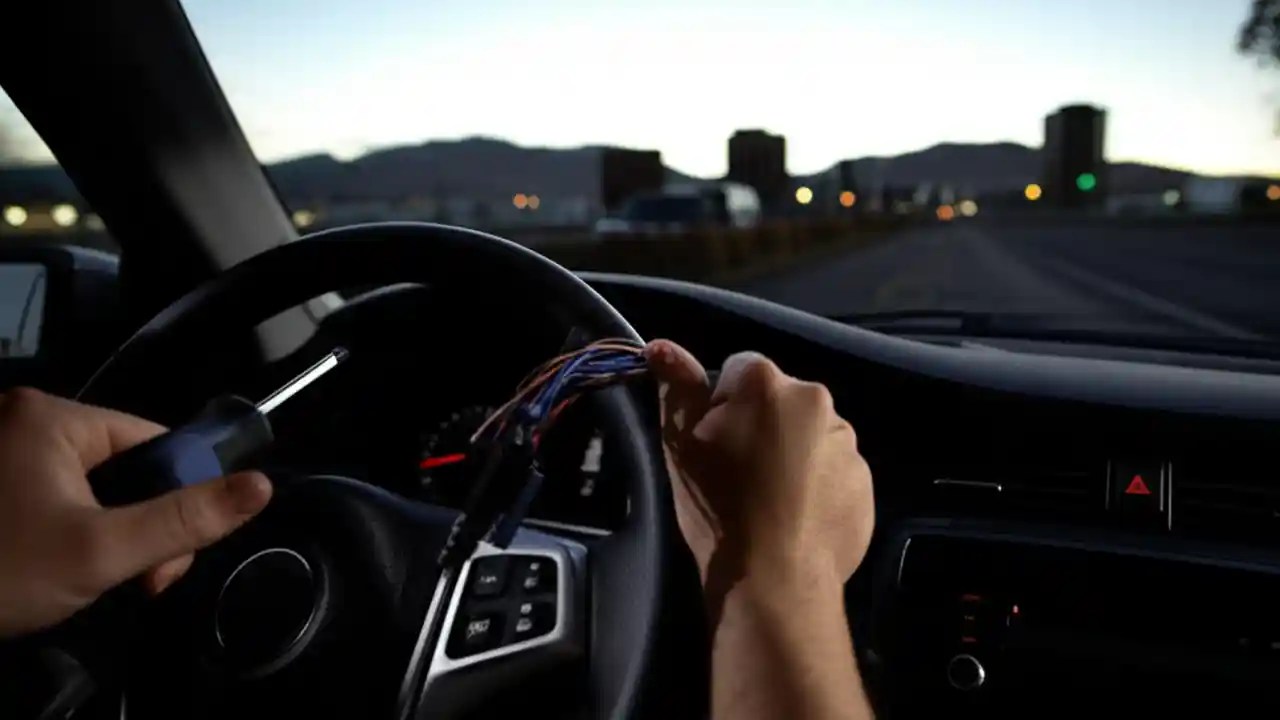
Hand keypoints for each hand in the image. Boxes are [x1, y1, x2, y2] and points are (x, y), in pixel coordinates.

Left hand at [0, 388, 271, 637]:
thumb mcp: (100, 552)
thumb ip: (184, 519)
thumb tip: (260, 486)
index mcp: (50, 414)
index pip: (154, 442)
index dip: (175, 500)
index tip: (163, 559)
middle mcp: (21, 418)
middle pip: (124, 468)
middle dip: (137, 527)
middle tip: (128, 580)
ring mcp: (1, 452)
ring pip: (91, 491)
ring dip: (104, 537)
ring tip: (83, 579)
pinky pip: (53, 501)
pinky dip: (66, 537)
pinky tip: (55, 570)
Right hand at [645, 340, 873, 598]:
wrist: (774, 577)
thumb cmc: (718, 505)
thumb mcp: (680, 445)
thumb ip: (676, 388)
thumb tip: (660, 345)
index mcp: (766, 382)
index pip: (738, 370)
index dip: (721, 405)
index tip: (716, 443)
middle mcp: (815, 399)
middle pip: (780, 400)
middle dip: (763, 425)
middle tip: (740, 473)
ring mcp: (847, 442)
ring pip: (810, 435)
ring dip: (793, 454)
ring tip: (771, 500)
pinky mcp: (866, 481)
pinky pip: (835, 471)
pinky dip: (818, 485)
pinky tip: (797, 516)